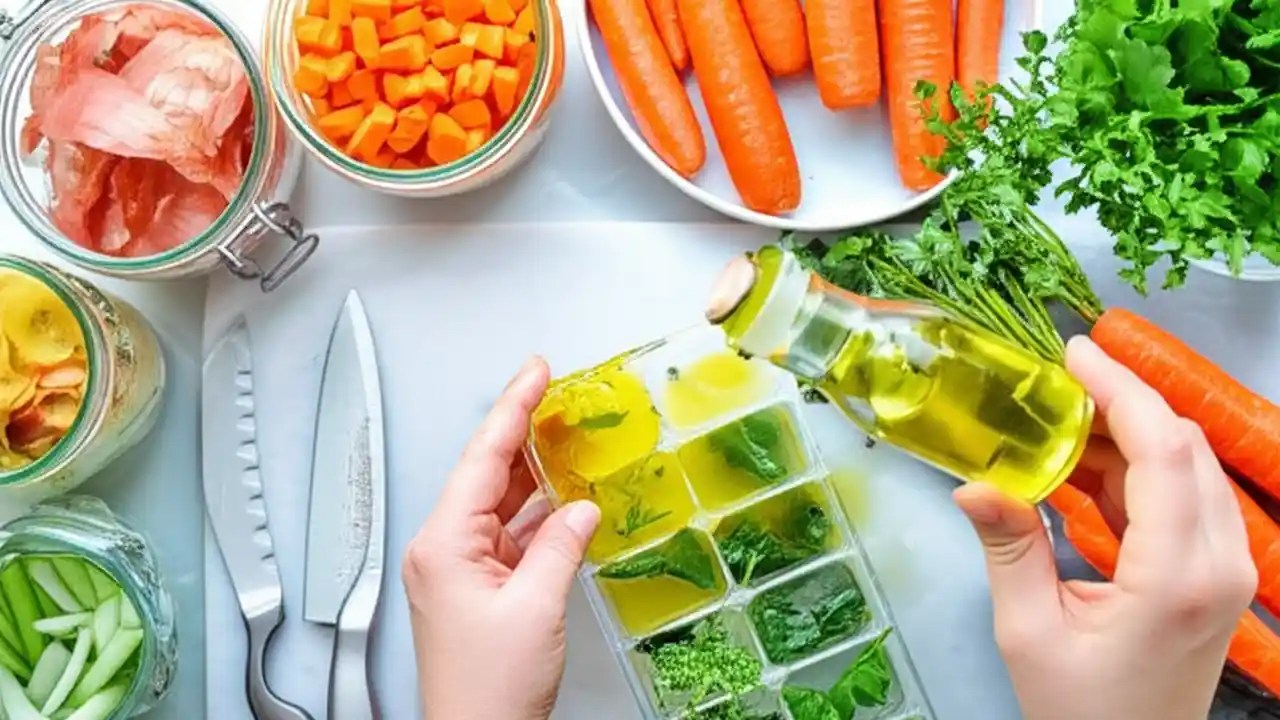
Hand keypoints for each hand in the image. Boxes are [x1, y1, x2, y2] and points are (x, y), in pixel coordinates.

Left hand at [402, 357, 600, 719]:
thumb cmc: (488, 690)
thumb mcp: (537, 607)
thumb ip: (561, 546)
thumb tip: (580, 509)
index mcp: (444, 544)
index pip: (483, 458)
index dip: (512, 408)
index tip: (534, 372)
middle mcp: (443, 550)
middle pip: (486, 474)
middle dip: (521, 432)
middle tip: (552, 392)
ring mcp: (458, 570)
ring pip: (498, 504)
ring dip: (533, 474)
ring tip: (564, 436)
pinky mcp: (476, 589)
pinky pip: (507, 535)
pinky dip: (537, 516)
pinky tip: (564, 502)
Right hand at [954, 336, 1257, 719]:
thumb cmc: (1082, 713)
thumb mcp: (1029, 631)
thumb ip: (1009, 548)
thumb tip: (973, 485)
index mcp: (1176, 576)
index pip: (1162, 450)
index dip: (1119, 390)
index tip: (1075, 353)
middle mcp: (1219, 564)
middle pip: (1183, 447)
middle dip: (1123, 402)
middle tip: (1060, 381)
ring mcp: (1226, 570)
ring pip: (1189, 466)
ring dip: (1129, 434)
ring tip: (1062, 421)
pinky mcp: (1215, 576)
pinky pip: (1185, 498)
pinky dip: (1138, 471)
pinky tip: (1086, 466)